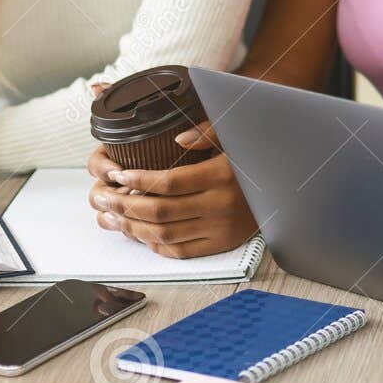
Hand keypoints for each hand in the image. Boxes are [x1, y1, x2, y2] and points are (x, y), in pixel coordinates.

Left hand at [85, 122, 256, 257]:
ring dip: (130, 226)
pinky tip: (136, 231)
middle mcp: (221, 206)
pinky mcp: (220, 245)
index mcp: (222, 176)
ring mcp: (220, 229)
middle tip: (101, 196)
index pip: (169, 182)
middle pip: (160, 211)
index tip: (118, 174)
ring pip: (164, 234)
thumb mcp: (235, 137)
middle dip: (123, 204)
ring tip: (109, 214)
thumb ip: (208, 131)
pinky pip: (178, 250)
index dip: (138, 180)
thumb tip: (178, 138)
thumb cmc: (250, 160)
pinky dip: (152, 243)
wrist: (281, 189)